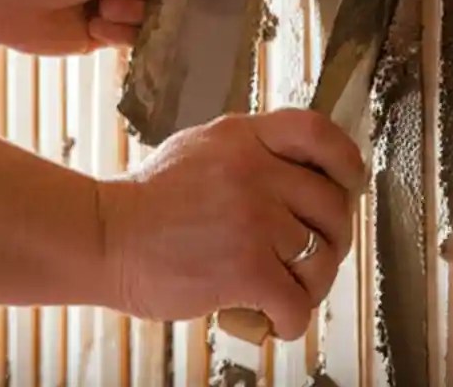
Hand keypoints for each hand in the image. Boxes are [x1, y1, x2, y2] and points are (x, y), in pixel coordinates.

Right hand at [96, 109, 363, 339]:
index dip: (345, 161)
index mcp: (240, 137)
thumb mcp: (196, 152)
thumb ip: (246, 154)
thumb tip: (299, 176)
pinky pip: (298, 302)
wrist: (102, 239)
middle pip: (332, 205)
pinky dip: (291, 320)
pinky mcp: (247, 267)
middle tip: (309, 257)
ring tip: (285, 291)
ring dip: (310, 285)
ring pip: (321, 258)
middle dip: (331, 239)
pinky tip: (274, 320)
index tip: (349, 184)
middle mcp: (253, 170)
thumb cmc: (145, 206)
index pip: (316, 132)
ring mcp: (252, 218)